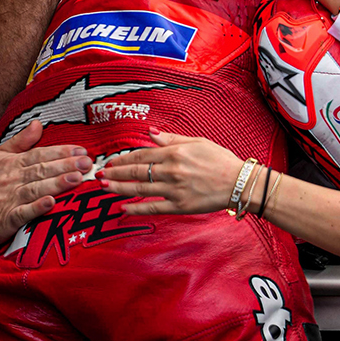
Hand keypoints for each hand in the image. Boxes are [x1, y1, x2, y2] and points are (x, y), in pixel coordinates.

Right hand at [0, 121, 90, 249]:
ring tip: (77, 179)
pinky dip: (37, 208)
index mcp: (11, 163)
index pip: (40, 154)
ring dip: (57, 183)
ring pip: (36, 189)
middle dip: (66, 166)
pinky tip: (51, 203)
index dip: (61, 152)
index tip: (82, 151)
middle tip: (88, 163)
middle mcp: (10, 179)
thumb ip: (20, 141)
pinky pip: (23, 213)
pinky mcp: (6, 220)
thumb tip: (38, 123)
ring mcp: (8, 199)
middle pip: (42, 170)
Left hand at [98, 130, 248, 215]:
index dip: (123, 158)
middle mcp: (171, 170)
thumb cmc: (220, 161)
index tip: (111, 161)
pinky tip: (123, 208)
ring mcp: (174, 189)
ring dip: (119, 188)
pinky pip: (153, 208)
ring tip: (104, 188)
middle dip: (115, 173)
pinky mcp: (180, 206)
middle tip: (99, 175)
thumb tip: (150, 132)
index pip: (141, 154)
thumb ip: (172, 138)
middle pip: (136, 171)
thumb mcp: (197, 142)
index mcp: (175, 152)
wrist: (240, 183)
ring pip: (140, 189)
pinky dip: (136, 208)